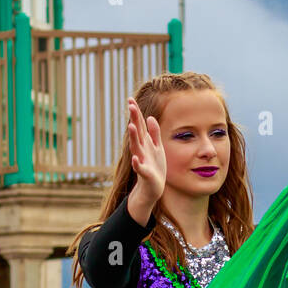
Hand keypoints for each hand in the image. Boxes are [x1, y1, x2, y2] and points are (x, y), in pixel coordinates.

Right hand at [126, 97, 165, 221]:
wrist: (153, 188)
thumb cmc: (154, 166)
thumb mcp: (157, 147)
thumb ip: (154, 133)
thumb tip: (150, 117)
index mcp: (145, 143)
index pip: (139, 125)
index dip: (135, 113)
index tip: (130, 99)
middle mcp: (141, 150)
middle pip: (137, 132)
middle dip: (134, 119)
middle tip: (130, 106)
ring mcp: (142, 161)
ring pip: (136, 147)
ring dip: (133, 137)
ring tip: (131, 126)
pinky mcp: (144, 174)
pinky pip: (140, 168)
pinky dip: (137, 164)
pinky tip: (135, 159)